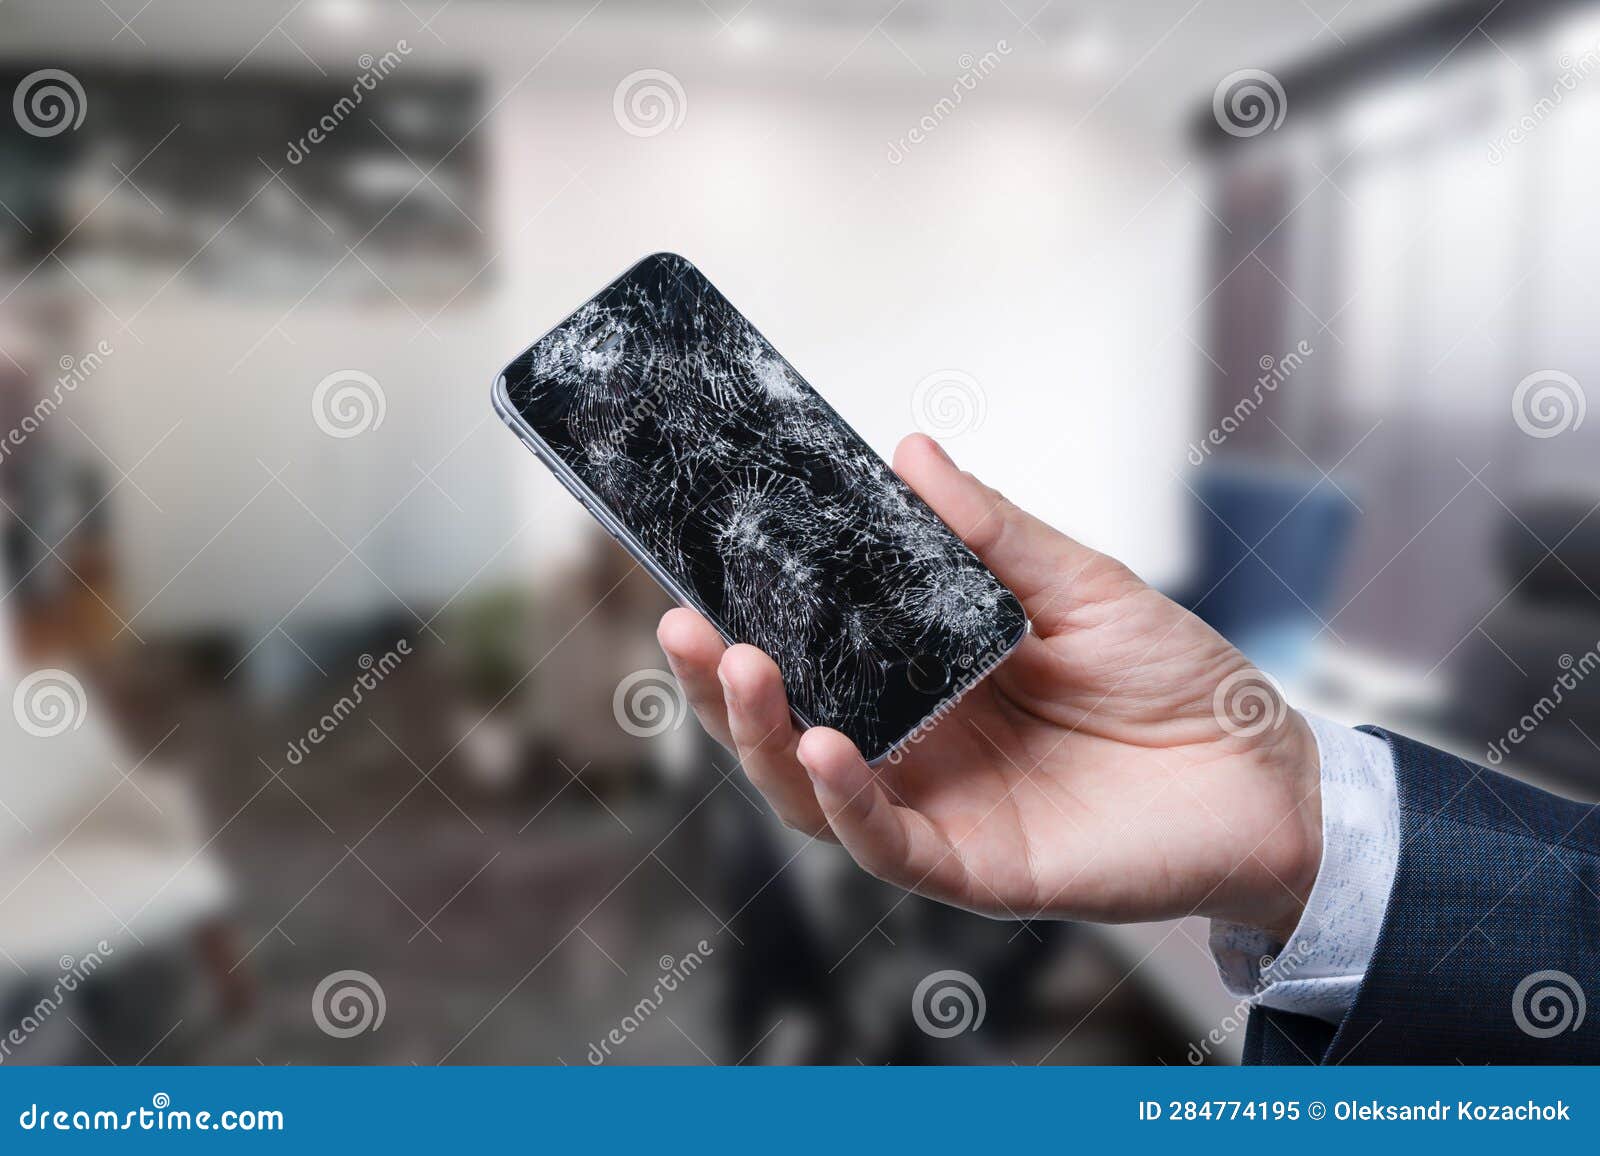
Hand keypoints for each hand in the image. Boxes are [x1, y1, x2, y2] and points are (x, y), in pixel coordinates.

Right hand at [657, 434, 1321, 938]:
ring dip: (764, 737)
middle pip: (786, 727)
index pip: (812, 655)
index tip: (693, 568)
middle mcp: (914, 750)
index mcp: (924, 682)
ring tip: (738, 669)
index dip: (747, 621)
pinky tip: (827, 747)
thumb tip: (909, 451)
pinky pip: (890, 845)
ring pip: (813, 792)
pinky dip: (848, 802)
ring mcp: (938, 812)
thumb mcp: (1077, 586)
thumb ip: (989, 534)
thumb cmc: (1178, 680)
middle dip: (720, 684)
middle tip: (683, 624)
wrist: (1268, 775)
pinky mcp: (977, 867)